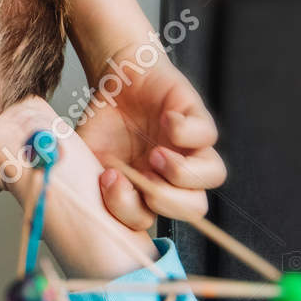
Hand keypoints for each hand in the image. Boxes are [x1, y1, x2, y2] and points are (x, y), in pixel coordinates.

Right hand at [77, 54, 225, 229]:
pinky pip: (208, 135)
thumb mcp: (87, 158)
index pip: (149, 220)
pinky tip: (165, 119)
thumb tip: (97, 197)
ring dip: (182, 172)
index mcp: (147, 192)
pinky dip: (185, 131)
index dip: (128, 208)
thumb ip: (90, 183)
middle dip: (167, 199)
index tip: (107, 179)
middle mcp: (173, 176)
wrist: (115, 80)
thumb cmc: (102, 124)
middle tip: (141, 175)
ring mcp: (190, 149)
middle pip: (194, 208)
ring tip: (156, 154)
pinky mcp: (198, 120)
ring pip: (214, 175)